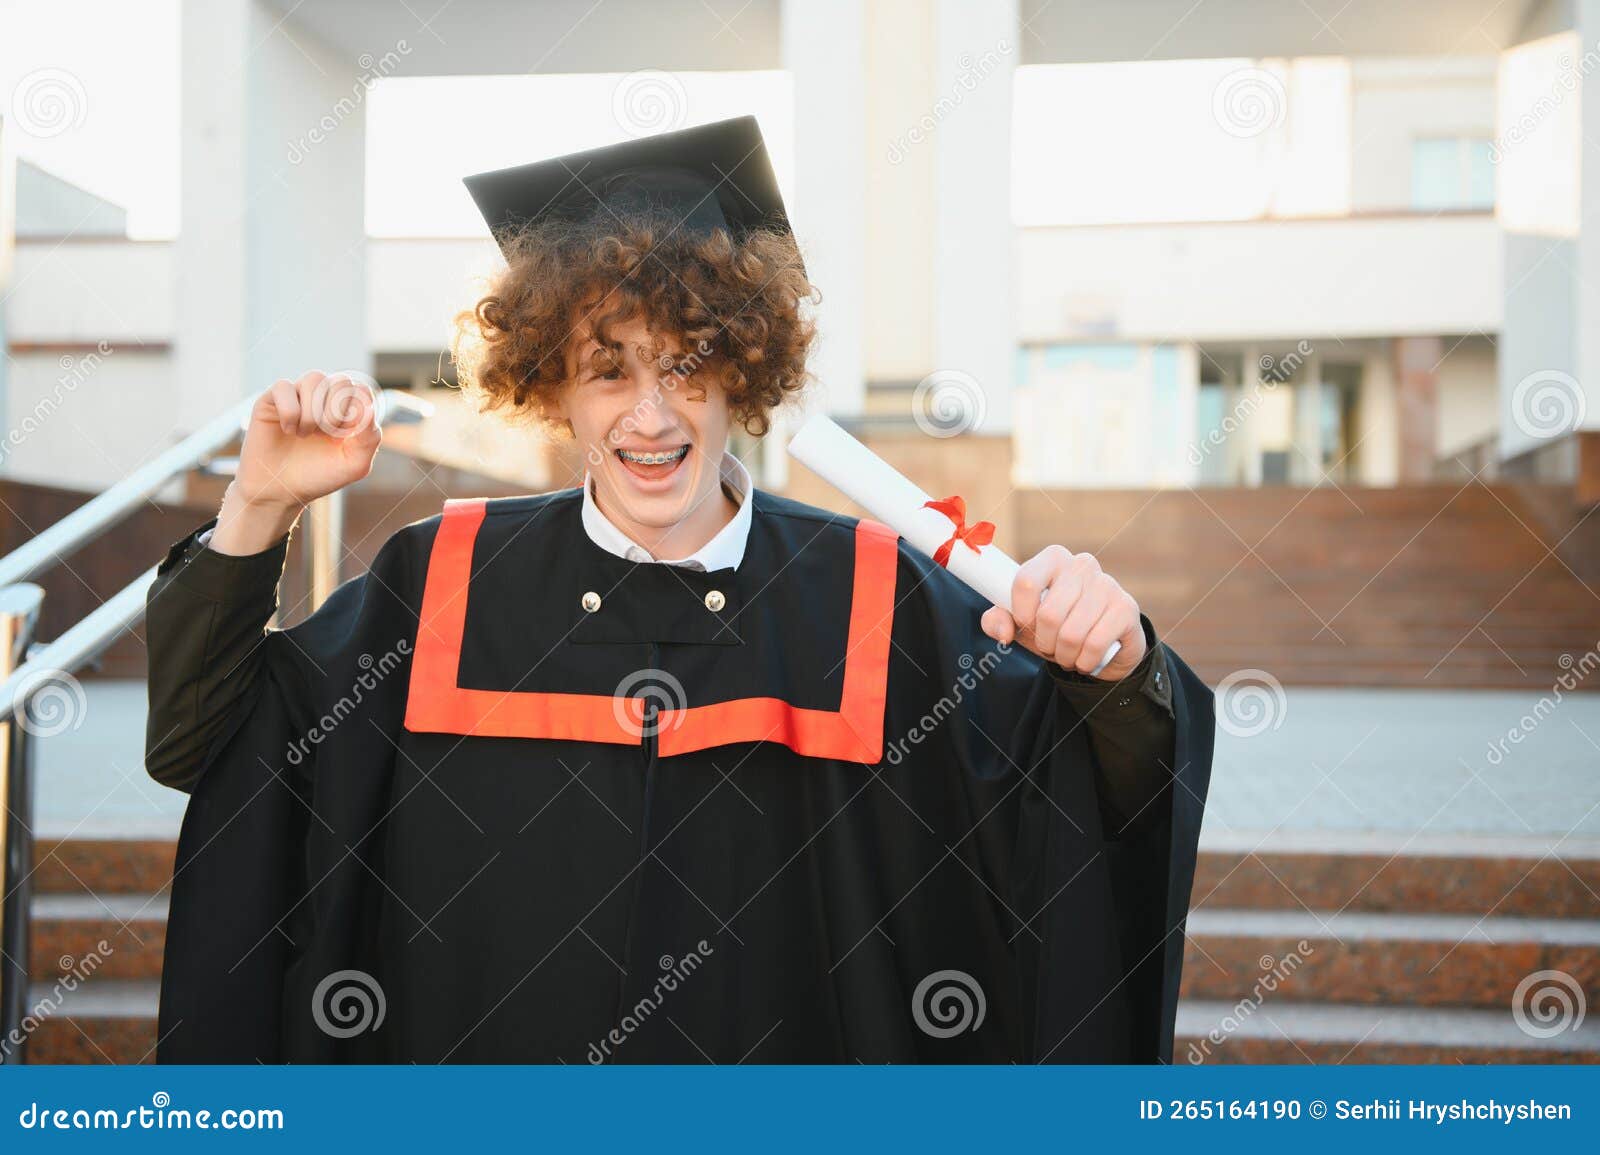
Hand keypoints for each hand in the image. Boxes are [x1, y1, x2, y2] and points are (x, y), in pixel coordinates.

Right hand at [211, 371, 380, 554]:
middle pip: (341, 380)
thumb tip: (369, 410)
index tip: (346, 433)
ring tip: (304, 435)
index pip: (362, 389)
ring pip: (314, 378)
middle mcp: (324, 397)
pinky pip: (284, 386)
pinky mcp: (272, 399)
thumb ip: (369, 439)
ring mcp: (298, 395)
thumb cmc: (318, 475)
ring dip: (312, 412)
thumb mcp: (353, 465)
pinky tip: (288, 430)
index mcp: (347, 410)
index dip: (358, 408)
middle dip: (336, 411)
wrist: (280, 491)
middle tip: (325, 434)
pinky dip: (290, 411)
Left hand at [979, 546, 1145, 680]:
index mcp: (1053, 559)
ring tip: (1068, 653)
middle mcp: (1082, 565)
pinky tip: (1086, 659)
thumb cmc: (1056, 627)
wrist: (1104, 645)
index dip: (1020, 614)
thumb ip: (997, 621)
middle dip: (1044, 642)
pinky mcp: (1126, 608)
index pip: (1025, 582)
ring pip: (1071, 634)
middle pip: (1048, 614)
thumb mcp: (1022, 623)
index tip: (1026, 625)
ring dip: (1064, 655)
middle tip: (1050, 645)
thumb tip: (1004, 632)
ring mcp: (1107, 584)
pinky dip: (1084, 661)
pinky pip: (1094, 644)